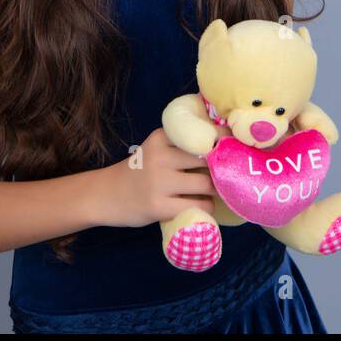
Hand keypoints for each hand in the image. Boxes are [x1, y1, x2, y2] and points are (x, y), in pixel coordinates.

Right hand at [94, 127, 217, 227]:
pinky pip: (198, 206)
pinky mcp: (158, 206)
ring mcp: (158, 182)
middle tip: (228, 173)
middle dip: (222, 167)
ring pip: (206, 183)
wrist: (105, 195)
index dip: (222, 138)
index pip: (200, 133)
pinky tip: (203, 207)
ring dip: (216, 190)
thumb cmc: (138, 172)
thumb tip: (224, 142)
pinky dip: (207, 207)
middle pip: (207, 158)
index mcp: (160, 137)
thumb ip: (180, 145)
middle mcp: (160, 156)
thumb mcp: (154, 149)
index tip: (236, 145)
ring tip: (215, 192)